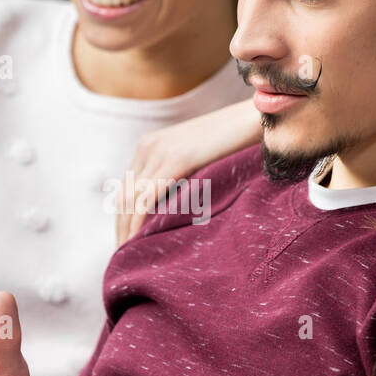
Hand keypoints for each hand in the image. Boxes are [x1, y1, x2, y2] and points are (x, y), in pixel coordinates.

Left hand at [115, 99, 260, 244]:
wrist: (255, 118)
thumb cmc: (236, 143)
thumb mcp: (200, 161)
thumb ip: (183, 178)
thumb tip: (178, 207)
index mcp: (151, 144)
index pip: (127, 187)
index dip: (122, 216)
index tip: (125, 241)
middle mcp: (148, 147)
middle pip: (123, 195)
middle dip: (120, 227)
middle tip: (122, 256)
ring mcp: (159, 152)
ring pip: (130, 199)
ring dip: (126, 230)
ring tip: (128, 256)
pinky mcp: (174, 160)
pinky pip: (146, 198)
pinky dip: (138, 222)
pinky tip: (137, 241)